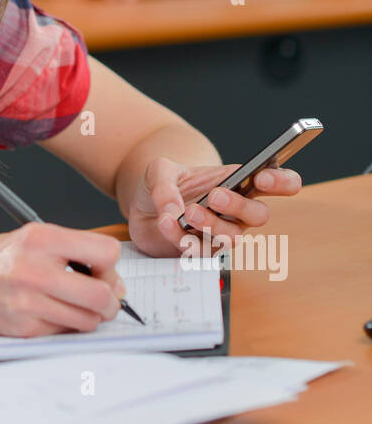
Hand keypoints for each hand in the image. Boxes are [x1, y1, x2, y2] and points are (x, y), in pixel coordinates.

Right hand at [0, 223, 125, 336]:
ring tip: (72, 305)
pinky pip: (65, 332)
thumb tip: (114, 281)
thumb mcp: (30, 238)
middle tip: (101, 298)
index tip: (102, 270)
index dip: (110, 266)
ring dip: (89, 317)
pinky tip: (48, 313)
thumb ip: (71, 251)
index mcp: (40, 238)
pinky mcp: (24, 328)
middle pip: (102, 294)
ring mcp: (28, 302)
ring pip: (88, 320)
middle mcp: (35, 269)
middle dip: (109, 301)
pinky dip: (65, 326)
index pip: (106, 252)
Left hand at [127, 156, 302, 256]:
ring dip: (211, 225)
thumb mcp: (160, 170)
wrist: (143, 208)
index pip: (280, 182)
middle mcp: (237, 211)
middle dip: (240, 206)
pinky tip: (167, 223)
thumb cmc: (163, 184)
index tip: (262, 178)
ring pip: (232, 238)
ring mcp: (221, 234)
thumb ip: (166, 183)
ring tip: (187, 212)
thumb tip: (175, 210)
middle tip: (215, 196)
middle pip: (259, 215)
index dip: (281, 182)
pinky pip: (200, 252)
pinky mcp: (201, 253)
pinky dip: (181, 238)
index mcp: (239, 182)